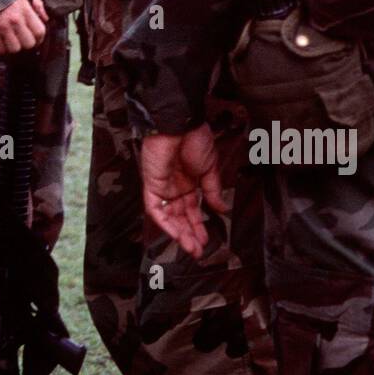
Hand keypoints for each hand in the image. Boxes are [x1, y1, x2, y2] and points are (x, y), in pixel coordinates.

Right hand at [0, 0, 47, 53]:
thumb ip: (36, 7)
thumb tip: (44, 18)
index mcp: (25, 10)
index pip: (40, 31)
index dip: (39, 39)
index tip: (36, 40)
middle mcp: (16, 20)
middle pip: (29, 43)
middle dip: (25, 43)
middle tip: (21, 40)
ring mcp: (3, 27)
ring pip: (15, 49)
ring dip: (12, 47)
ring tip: (8, 41)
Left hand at [138, 124, 227, 259]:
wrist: (181, 123)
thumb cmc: (195, 137)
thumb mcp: (210, 168)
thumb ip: (213, 190)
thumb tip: (222, 208)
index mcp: (189, 180)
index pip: (192, 209)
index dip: (199, 225)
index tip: (207, 239)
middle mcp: (174, 186)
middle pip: (180, 216)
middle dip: (190, 234)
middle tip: (199, 250)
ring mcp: (162, 186)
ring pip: (169, 217)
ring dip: (180, 234)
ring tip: (192, 248)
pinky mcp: (151, 184)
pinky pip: (155, 209)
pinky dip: (165, 223)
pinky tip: (177, 235)